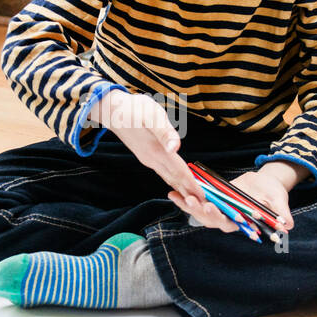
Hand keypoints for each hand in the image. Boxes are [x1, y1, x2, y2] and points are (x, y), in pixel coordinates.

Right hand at [96, 91, 232, 228]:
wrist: (110, 110)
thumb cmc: (132, 108)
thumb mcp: (150, 115)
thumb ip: (163, 132)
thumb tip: (174, 148)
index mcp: (157, 151)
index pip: (180, 172)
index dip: (193, 186)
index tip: (205, 199)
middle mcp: (152, 159)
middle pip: (175, 180)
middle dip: (190, 194)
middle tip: (205, 207)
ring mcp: (148, 159)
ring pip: (169, 178)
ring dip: (182, 190)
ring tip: (195, 200)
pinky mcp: (146, 156)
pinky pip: (164, 173)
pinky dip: (174, 181)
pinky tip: (179, 184)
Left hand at [167, 166, 297, 234]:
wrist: (266, 184)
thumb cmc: (274, 195)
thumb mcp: (279, 202)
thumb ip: (281, 214)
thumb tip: (288, 226)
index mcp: (241, 222)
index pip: (227, 224)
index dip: (217, 218)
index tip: (210, 208)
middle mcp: (227, 218)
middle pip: (208, 219)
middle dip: (198, 210)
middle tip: (190, 199)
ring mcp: (218, 209)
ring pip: (199, 210)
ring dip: (187, 204)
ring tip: (175, 195)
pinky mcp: (213, 199)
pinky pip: (197, 198)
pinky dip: (185, 195)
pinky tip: (173, 190)